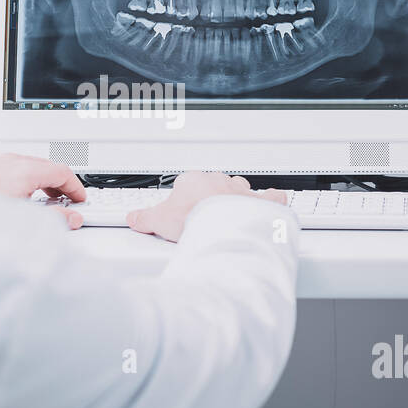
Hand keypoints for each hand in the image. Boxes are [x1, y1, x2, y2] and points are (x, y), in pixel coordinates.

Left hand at [0, 153, 86, 229]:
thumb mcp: (22, 219)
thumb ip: (52, 219)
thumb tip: (71, 219)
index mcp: (25, 170)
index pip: (62, 172)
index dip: (76, 187)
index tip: (80, 199)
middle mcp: (13, 162)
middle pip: (49, 167)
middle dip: (62, 184)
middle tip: (69, 201)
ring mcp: (0, 163)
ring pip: (34, 167)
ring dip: (46, 182)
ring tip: (49, 202)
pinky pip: (19, 169)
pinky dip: (30, 181)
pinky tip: (25, 198)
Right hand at [127, 171, 286, 242]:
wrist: (221, 227)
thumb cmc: (193, 219)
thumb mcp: (158, 220)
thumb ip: (144, 219)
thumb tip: (133, 218)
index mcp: (195, 181)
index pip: (188, 185)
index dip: (184, 201)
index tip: (181, 213)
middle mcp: (220, 182)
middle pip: (213, 186)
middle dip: (210, 199)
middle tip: (205, 217)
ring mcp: (241, 192)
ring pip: (240, 188)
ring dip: (238, 198)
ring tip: (235, 212)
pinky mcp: (261, 205)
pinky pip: (272, 197)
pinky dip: (273, 200)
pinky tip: (273, 204)